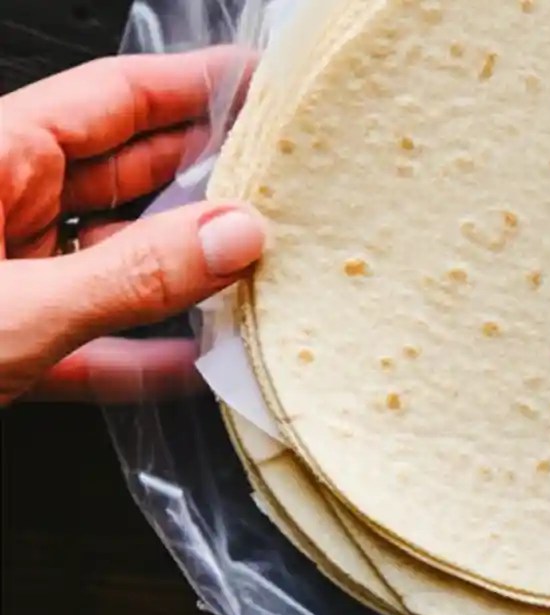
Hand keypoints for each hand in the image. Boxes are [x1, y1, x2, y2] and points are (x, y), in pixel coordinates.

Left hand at [0, 49, 263, 404]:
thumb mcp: (11, 309)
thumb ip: (130, 275)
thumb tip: (234, 236)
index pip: (119, 97)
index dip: (198, 83)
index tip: (268, 84)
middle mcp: (0, 204)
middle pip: (130, 174)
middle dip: (211, 179)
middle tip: (290, 191)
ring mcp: (3, 275)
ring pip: (118, 258)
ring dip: (189, 275)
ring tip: (261, 278)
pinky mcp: (4, 344)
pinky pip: (93, 339)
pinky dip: (144, 355)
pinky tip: (198, 365)